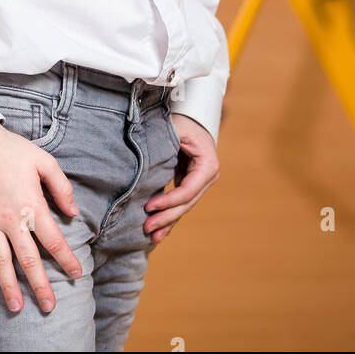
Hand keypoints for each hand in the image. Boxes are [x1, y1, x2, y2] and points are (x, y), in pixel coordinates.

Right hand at [0, 121, 81, 313]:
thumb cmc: (12, 150)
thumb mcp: (44, 162)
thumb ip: (61, 187)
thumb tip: (74, 212)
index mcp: (32, 206)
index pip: (53, 240)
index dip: (66, 260)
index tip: (76, 274)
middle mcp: (11, 220)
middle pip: (28, 259)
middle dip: (40, 285)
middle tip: (49, 307)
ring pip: (1, 261)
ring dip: (9, 286)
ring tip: (16, 306)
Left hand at [143, 114, 219, 241]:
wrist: (192, 118)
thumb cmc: (182, 121)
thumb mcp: (175, 128)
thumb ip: (165, 145)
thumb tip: (148, 164)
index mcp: (207, 164)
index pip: (188, 190)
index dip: (169, 201)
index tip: (149, 206)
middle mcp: (208, 177)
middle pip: (186, 203)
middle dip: (166, 217)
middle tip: (147, 227)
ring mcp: (201, 183)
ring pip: (184, 207)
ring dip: (168, 222)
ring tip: (151, 235)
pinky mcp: (191, 186)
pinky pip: (180, 205)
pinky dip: (170, 218)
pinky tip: (159, 233)